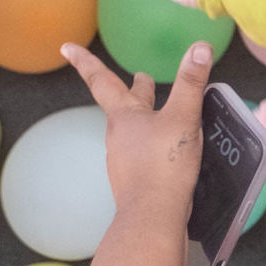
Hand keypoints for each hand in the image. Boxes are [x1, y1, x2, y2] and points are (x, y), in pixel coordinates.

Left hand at [61, 39, 215, 219]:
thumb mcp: (183, 118)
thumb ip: (191, 83)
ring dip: (144, 117)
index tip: (66, 47)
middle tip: (141, 79)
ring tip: (158, 113)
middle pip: (124, 104)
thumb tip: (200, 47)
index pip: (101, 80)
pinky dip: (153, 142)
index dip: (84, 61)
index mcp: (124, 116)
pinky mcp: (135, 179)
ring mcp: (124, 159)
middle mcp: (119, 136)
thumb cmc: (163, 167)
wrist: (152, 218)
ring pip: (134, 130)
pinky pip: (143, 152)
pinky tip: (165, 149)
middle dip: (133, 89)